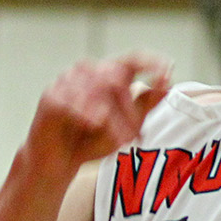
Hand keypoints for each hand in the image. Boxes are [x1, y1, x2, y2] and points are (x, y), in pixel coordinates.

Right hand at [27, 51, 172, 165]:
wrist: (58, 162)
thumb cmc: (91, 140)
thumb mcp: (125, 125)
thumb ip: (145, 105)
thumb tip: (169, 85)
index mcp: (108, 73)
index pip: (133, 58)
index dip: (151, 62)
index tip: (168, 72)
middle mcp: (88, 70)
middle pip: (117, 77)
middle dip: (130, 110)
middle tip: (135, 137)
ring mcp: (68, 80)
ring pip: (97, 90)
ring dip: (112, 119)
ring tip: (121, 141)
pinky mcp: (51, 95)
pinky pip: (72, 99)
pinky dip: (86, 111)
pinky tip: (95, 122)